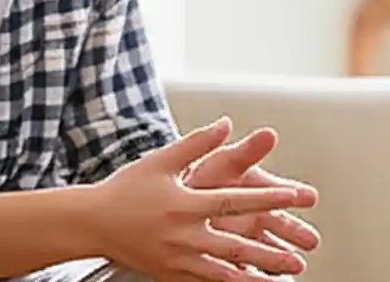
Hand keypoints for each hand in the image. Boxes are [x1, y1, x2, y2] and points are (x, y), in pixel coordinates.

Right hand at [89, 117, 317, 280]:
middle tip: (298, 258)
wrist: (90, 223)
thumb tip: (226, 124)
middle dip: (269, 254)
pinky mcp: (169, 274)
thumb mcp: (162, 161)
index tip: (293, 196)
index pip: (234, 201)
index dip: (266, 198)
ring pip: (223, 272)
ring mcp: (176, 259)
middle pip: (235, 246)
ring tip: (279, 281)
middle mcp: (182, 235)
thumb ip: (197, 143)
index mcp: (185, 204)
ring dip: (254, 278)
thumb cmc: (126, 190)